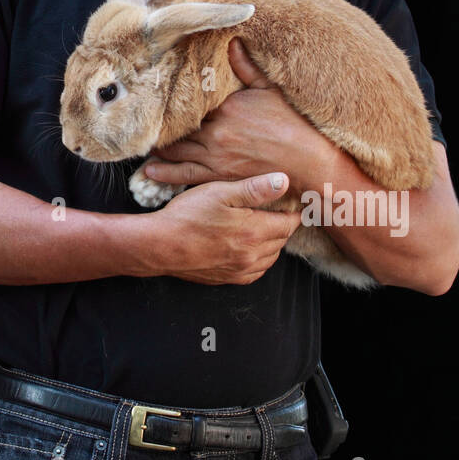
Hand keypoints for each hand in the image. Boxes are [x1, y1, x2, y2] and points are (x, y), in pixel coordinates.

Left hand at [142, 38, 336, 195]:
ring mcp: (216, 157)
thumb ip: (247, 67)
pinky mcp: (219, 177)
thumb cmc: (292, 124)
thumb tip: (233, 41)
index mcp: (226, 107)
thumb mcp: (270, 89)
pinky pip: (185, 175)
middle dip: (160, 125)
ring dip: (158, 148)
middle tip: (139, 119)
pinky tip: (149, 170)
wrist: (308, 161)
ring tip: (140, 143)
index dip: (171, 101)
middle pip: (178, 127)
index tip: (154, 94)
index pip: (189, 103)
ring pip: (176, 151)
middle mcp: (216, 132)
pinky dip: (165, 173)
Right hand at [144, 170, 301, 284]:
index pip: (288, 223)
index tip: (298, 204)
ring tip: (266, 228)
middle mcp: (252, 255)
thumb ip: (254, 188)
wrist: (160, 246)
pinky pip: (256, 271)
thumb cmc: (188, 215)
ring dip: (272, 243)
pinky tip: (251, 249)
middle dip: (283, 226)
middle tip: (281, 212)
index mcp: (254, 231)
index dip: (295, 212)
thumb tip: (284, 181)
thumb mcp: (220, 193)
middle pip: (281, 240)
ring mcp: (240, 269)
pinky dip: (260, 260)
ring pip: (270, 257)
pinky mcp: (228, 279)